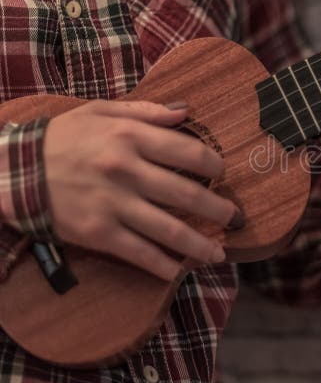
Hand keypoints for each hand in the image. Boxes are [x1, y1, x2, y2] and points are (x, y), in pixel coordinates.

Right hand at [44, 100, 241, 280]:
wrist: (12, 170)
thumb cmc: (61, 137)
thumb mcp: (101, 111)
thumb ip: (147, 111)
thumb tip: (186, 112)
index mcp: (131, 137)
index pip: (190, 154)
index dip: (214, 166)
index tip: (222, 173)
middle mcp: (127, 170)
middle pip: (188, 195)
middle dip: (219, 210)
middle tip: (236, 219)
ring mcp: (113, 204)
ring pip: (170, 230)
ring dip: (200, 246)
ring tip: (218, 254)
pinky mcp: (98, 232)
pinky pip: (139, 252)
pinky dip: (162, 264)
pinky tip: (178, 271)